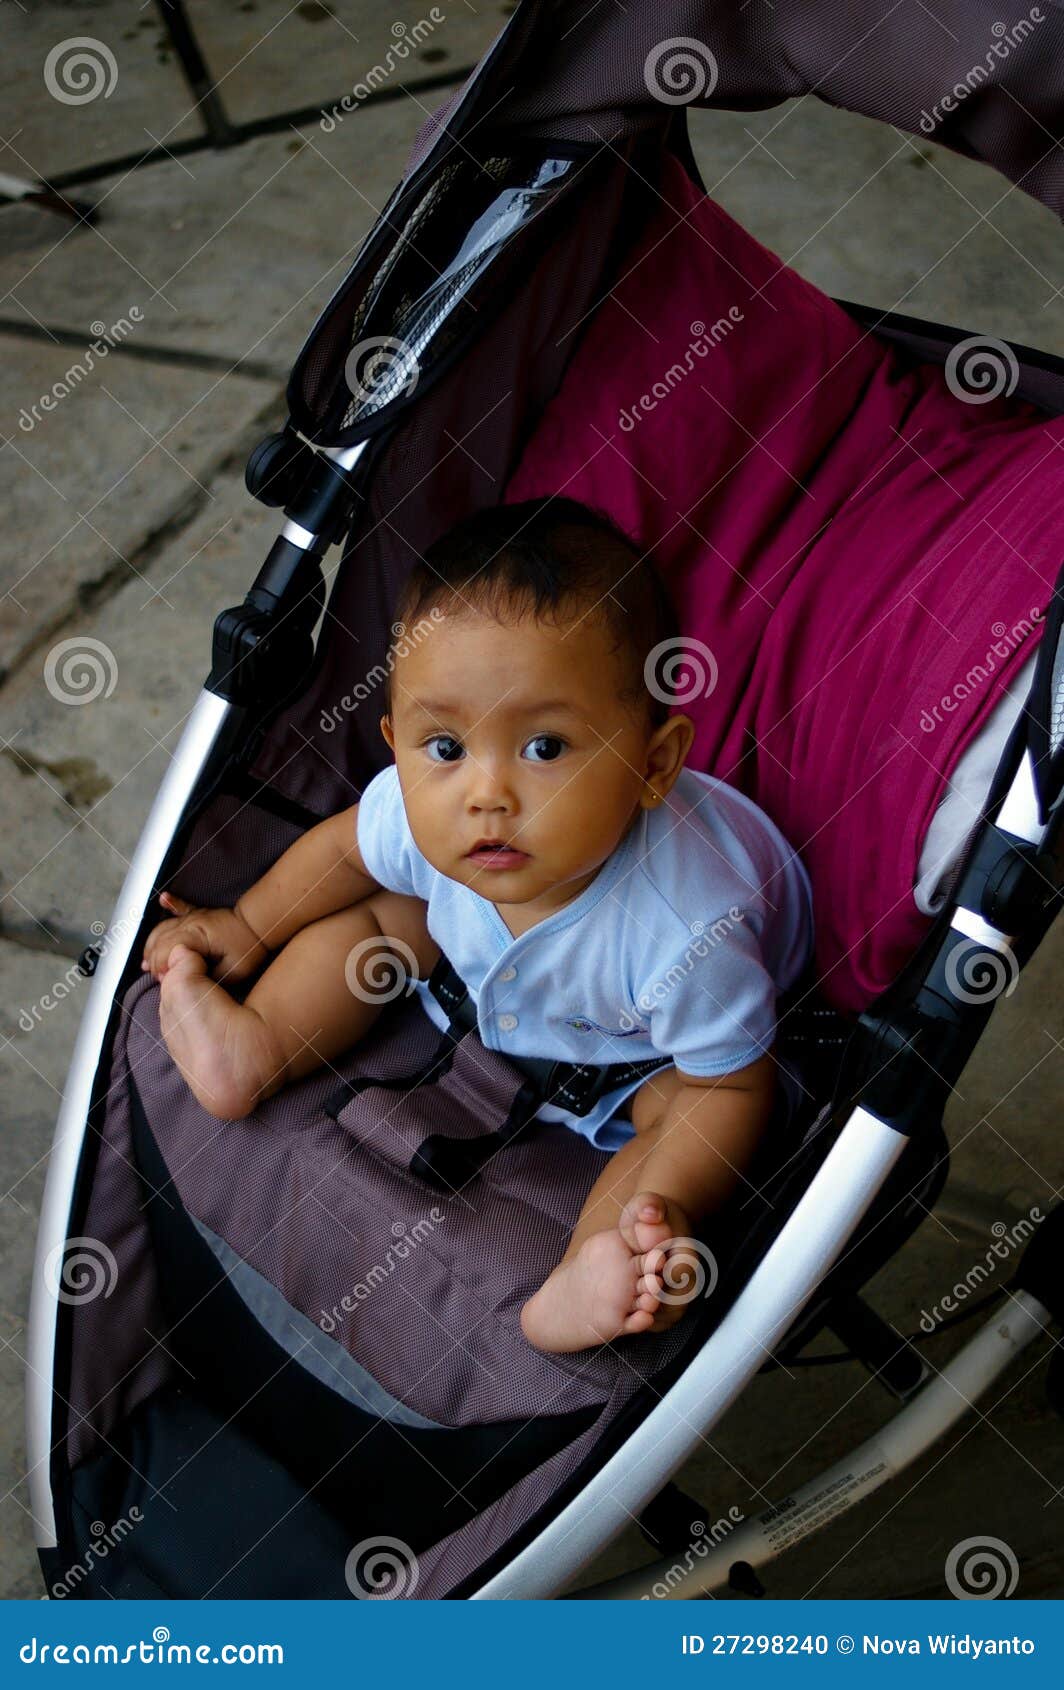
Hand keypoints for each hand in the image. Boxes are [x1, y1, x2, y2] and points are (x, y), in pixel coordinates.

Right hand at [141, 892, 268, 984]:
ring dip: (153, 944)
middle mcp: (191, 923)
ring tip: (148, 962)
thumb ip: (206, 976)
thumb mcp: (230, 972)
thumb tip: (186, 977)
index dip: (161, 967)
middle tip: (157, 978)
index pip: (167, 950)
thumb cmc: (249, 948)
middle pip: (161, 940)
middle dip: (154, 960)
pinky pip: (180, 906)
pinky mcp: (199, 914)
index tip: (164, 981)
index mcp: (196, 935)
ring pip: (164, 927)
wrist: (262, 925)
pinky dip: (170, 904)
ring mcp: (194, 917)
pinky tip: (162, 900)